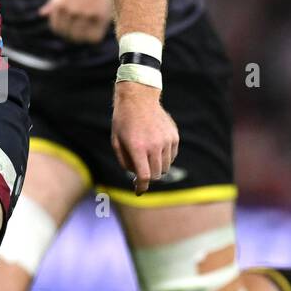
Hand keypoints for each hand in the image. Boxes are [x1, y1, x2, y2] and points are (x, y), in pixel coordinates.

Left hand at [38, 0, 111, 42]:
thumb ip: (54, 2)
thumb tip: (42, 13)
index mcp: (59, 4)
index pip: (56, 28)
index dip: (64, 30)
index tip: (71, 27)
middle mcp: (70, 10)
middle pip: (68, 34)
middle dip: (74, 34)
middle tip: (82, 29)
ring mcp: (85, 14)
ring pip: (80, 38)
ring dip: (84, 36)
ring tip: (89, 29)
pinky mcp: (100, 16)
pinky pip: (94, 37)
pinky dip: (94, 36)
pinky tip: (97, 29)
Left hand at [111, 80, 178, 194]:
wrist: (138, 99)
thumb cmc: (123, 122)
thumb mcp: (116, 142)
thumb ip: (125, 162)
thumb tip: (136, 177)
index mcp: (138, 147)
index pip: (144, 176)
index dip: (141, 187)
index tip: (139, 191)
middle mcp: (154, 145)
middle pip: (156, 174)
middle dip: (148, 177)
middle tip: (140, 172)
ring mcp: (167, 140)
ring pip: (166, 166)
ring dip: (157, 167)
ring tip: (147, 156)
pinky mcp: (174, 136)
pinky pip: (172, 156)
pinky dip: (164, 158)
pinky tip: (155, 149)